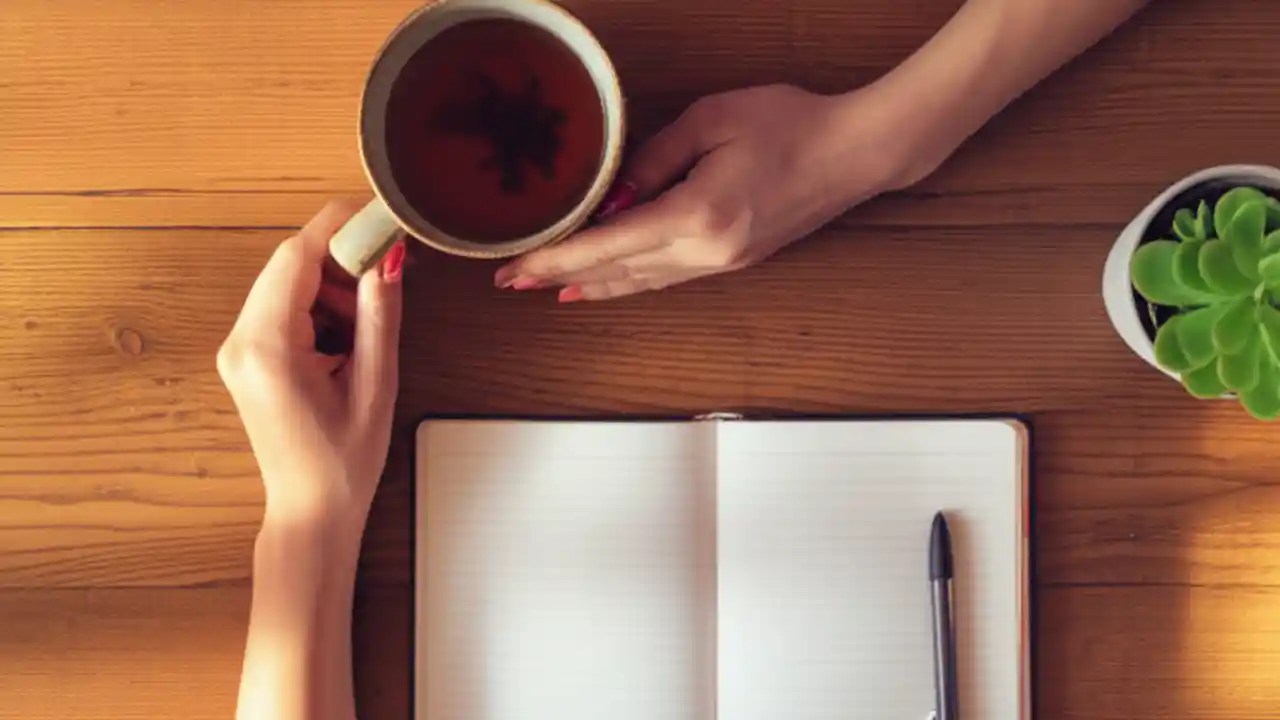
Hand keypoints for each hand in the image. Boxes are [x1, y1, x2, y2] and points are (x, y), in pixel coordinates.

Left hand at [218, 201, 405, 527]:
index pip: (296, 256)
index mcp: (267, 347)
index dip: (339, 227)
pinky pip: (283, 308)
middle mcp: (240, 341)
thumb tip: (390, 258)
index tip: (381, 216)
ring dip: (332, 286)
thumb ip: (378, 314)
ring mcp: (238, 348)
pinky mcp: (247, 356)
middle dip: (341, 259)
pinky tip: (347, 337)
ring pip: (287, 284)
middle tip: (391, 270)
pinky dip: (318, 307)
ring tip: (368, 321)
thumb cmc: (344, 462)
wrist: (310, 511)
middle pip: (289, 265)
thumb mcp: (374, 384)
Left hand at [494, 83, 914, 300]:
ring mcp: (723, 264)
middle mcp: (707, 253)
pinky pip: (669, 278)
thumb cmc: (789, 123)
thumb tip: (613, 194)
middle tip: (511, 284)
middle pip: (618, 272)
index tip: (514, 270)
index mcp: (697, 216)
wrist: (856, 152)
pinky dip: (631, 282)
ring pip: (643, 282)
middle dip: (561, 278)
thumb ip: (654, 158)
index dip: (555, 259)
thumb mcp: (711, 120)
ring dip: (595, 287)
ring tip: (551, 291)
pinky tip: (611, 282)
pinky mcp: (736, 262)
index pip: (607, 245)